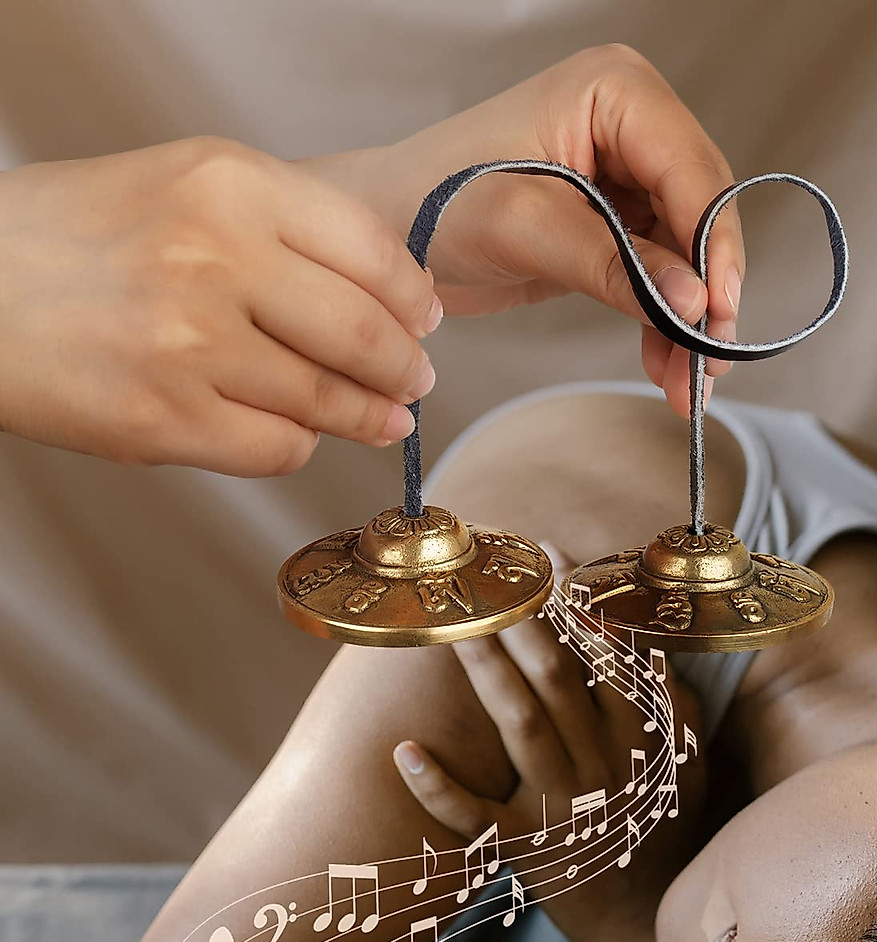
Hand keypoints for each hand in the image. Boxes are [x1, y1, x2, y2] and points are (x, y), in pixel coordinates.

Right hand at [0, 136, 439, 474]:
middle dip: (407, 370)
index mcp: (229, 183)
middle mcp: (215, 257)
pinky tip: (296, 430)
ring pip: (329, 401)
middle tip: (416, 383)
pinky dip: (300, 443)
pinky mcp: (165, 419)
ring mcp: (189, 343)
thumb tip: (388, 294)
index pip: (374, 252)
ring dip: (368, 417)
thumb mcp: (181, 185)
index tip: (424, 322)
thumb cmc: (76, 238)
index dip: (414, 300)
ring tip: (383, 419)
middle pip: (366, 335)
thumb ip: (283, 226)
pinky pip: (279, 447)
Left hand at [302, 44, 745, 416]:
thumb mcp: (523, 227)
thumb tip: (693, 301)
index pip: (690, 169)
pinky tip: (664, 365)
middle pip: (701, 214)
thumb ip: (613, 261)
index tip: (717, 312)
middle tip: (708, 363)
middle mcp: (631, 126)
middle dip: (706, 294)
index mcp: (613, 92)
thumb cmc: (432, 201)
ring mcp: (627, 177)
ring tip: (684, 383)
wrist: (388, 232)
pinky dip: (664, 322)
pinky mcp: (616, 224)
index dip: (714, 245)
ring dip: (689, 321)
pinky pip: (661, 275)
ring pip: (688, 254)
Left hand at [393, 546, 708, 941]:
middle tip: (493, 574)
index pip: (610, 656)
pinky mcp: (523, 849)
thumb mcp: (686, 767)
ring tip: (457, 626)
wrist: (648, 924)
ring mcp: (560, 807)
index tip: (551, 558)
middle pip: (558, 679)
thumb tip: (646, 646)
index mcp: (643, 740)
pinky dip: (438, 788)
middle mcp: (602, 765)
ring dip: (486, 670)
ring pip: (519, 724)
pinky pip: (475, 818)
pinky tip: (405, 751)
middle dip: (525, 620)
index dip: (580, 603)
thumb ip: (673, 708)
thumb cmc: (665, 833)